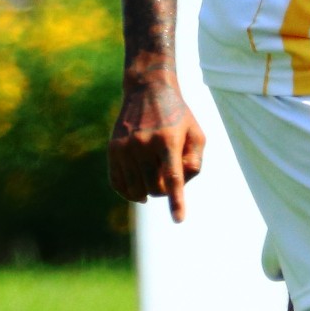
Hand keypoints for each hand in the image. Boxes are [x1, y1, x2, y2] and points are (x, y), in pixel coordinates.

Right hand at [108, 72, 207, 222]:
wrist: (147, 91)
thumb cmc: (178, 116)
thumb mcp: (196, 134)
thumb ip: (195, 161)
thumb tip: (180, 186)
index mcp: (168, 140)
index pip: (172, 177)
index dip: (176, 201)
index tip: (179, 219)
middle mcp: (144, 144)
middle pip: (155, 187)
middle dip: (166, 191)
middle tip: (171, 177)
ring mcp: (125, 147)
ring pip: (137, 189)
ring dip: (149, 191)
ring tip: (157, 177)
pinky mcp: (113, 149)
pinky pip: (118, 183)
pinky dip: (129, 192)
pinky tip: (139, 191)